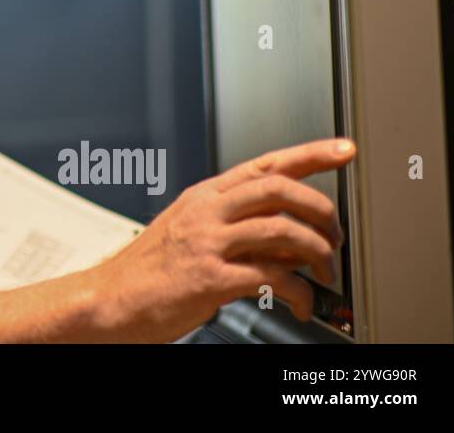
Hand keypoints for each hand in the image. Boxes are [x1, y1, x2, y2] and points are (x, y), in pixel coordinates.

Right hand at [91, 138, 353, 341]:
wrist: (109, 300)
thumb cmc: (149, 272)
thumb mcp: (190, 234)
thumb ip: (238, 229)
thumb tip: (290, 238)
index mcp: (204, 196)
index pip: (265, 163)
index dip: (311, 154)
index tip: (344, 151)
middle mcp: (207, 212)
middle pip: (279, 189)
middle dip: (322, 210)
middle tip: (337, 236)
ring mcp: (207, 242)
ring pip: (282, 230)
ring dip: (318, 253)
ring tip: (325, 274)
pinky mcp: (209, 278)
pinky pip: (271, 277)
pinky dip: (298, 292)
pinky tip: (301, 304)